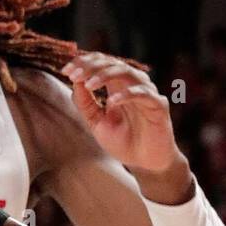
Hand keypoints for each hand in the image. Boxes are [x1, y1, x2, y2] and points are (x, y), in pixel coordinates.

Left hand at [62, 52, 187, 182]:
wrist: (144, 162)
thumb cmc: (123, 140)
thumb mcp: (97, 122)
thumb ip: (85, 104)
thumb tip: (74, 81)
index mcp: (117, 85)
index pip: (101, 63)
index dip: (84, 63)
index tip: (66, 71)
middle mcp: (132, 84)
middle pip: (112, 62)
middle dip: (91, 67)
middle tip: (75, 76)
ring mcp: (146, 92)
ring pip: (128, 71)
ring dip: (105, 75)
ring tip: (89, 85)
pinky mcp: (158, 105)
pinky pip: (143, 93)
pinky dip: (126, 95)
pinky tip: (111, 102)